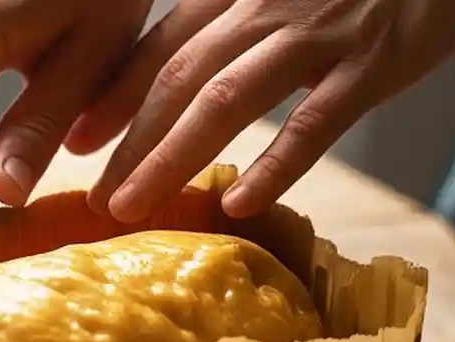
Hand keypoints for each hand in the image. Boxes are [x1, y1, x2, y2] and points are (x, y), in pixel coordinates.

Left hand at [66, 0, 454, 221]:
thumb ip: (246, 13)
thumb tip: (202, 66)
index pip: (164, 43)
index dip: (115, 94)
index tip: (78, 140)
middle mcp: (270, 2)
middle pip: (178, 77)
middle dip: (128, 141)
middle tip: (94, 199)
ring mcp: (322, 30)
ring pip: (227, 99)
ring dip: (170, 156)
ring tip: (131, 208)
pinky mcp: (377, 58)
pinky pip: (316, 119)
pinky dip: (274, 164)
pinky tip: (239, 204)